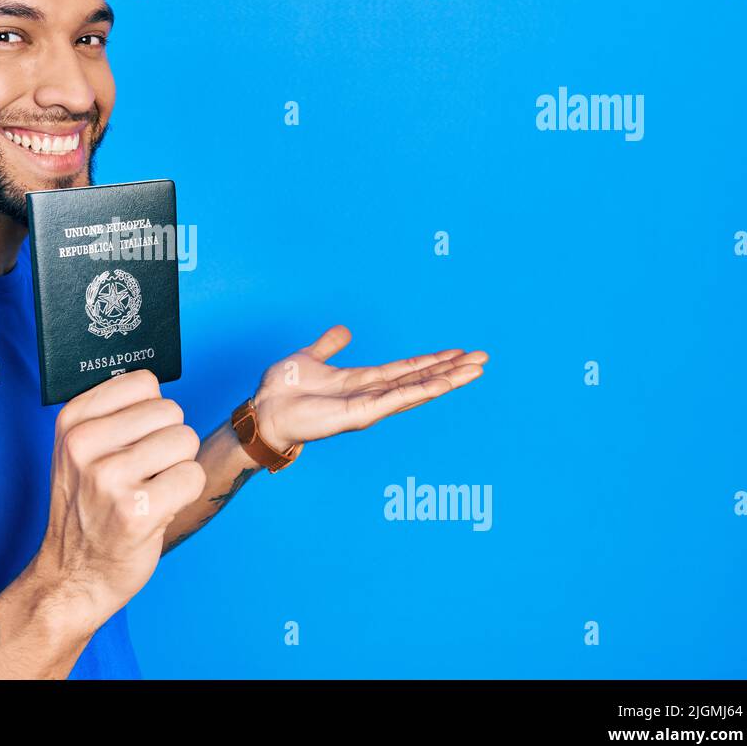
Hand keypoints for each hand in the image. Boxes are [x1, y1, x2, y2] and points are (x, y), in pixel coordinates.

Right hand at [33, 369, 205, 624]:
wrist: (73, 575)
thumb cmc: (87, 508)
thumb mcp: (79, 451)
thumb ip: (112, 414)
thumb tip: (158, 388)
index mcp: (72, 421)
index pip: (144, 383)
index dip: (152, 413)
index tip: (133, 441)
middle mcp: (85, 444)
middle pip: (171, 411)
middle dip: (169, 441)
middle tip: (144, 472)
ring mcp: (109, 478)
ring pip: (185, 440)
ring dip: (178, 467)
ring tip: (150, 490)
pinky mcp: (136, 511)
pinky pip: (192, 477)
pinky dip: (185, 494)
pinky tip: (158, 509)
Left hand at [251, 325, 488, 452]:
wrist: (263, 410)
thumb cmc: (282, 390)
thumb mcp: (310, 357)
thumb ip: (329, 346)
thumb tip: (344, 330)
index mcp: (362, 381)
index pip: (406, 369)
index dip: (432, 360)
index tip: (459, 351)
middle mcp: (371, 395)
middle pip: (419, 379)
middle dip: (451, 370)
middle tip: (483, 359)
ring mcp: (369, 406)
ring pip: (416, 390)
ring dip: (446, 380)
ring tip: (476, 370)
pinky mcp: (360, 414)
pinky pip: (397, 400)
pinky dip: (422, 391)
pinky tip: (444, 383)